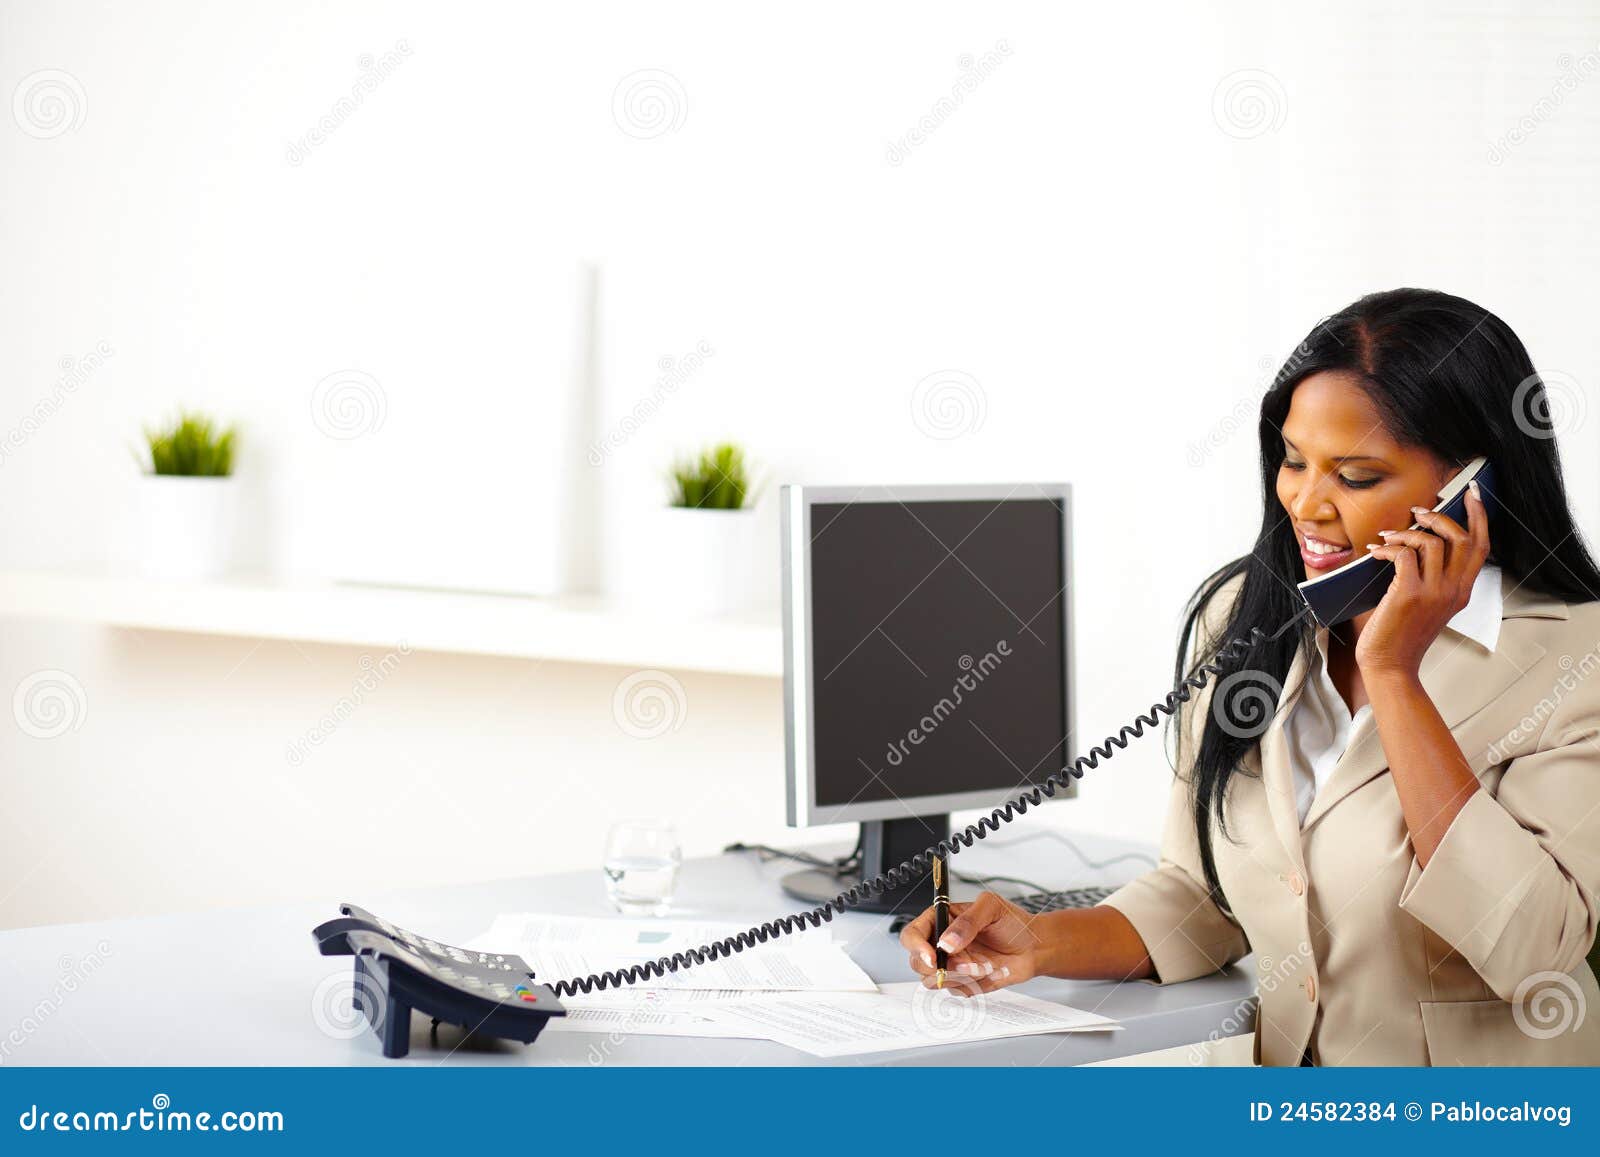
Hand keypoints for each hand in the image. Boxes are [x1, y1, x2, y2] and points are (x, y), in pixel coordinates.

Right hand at [898, 891, 1044, 996]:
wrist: (1034, 948)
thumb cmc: (1013, 922)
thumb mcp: (992, 908)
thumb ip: (968, 921)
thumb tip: (947, 942)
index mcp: (941, 919)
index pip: (913, 934)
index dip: (917, 947)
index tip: (933, 957)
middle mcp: (941, 943)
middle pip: (917, 962)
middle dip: (943, 967)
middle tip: (968, 963)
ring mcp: (950, 964)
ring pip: (935, 980)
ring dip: (961, 976)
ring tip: (984, 964)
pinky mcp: (961, 981)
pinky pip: (955, 991)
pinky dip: (973, 984)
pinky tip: (989, 971)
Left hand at [1356, 479, 1490, 678]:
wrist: (1391, 666)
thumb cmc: (1402, 635)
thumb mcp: (1428, 605)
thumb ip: (1432, 577)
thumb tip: (1416, 541)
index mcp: (1463, 591)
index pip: (1481, 546)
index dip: (1479, 515)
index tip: (1472, 492)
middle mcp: (1454, 590)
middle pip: (1461, 537)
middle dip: (1439, 516)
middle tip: (1417, 510)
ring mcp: (1434, 592)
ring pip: (1431, 542)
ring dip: (1406, 532)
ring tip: (1386, 537)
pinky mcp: (1409, 594)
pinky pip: (1404, 555)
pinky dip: (1389, 548)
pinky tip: (1375, 553)